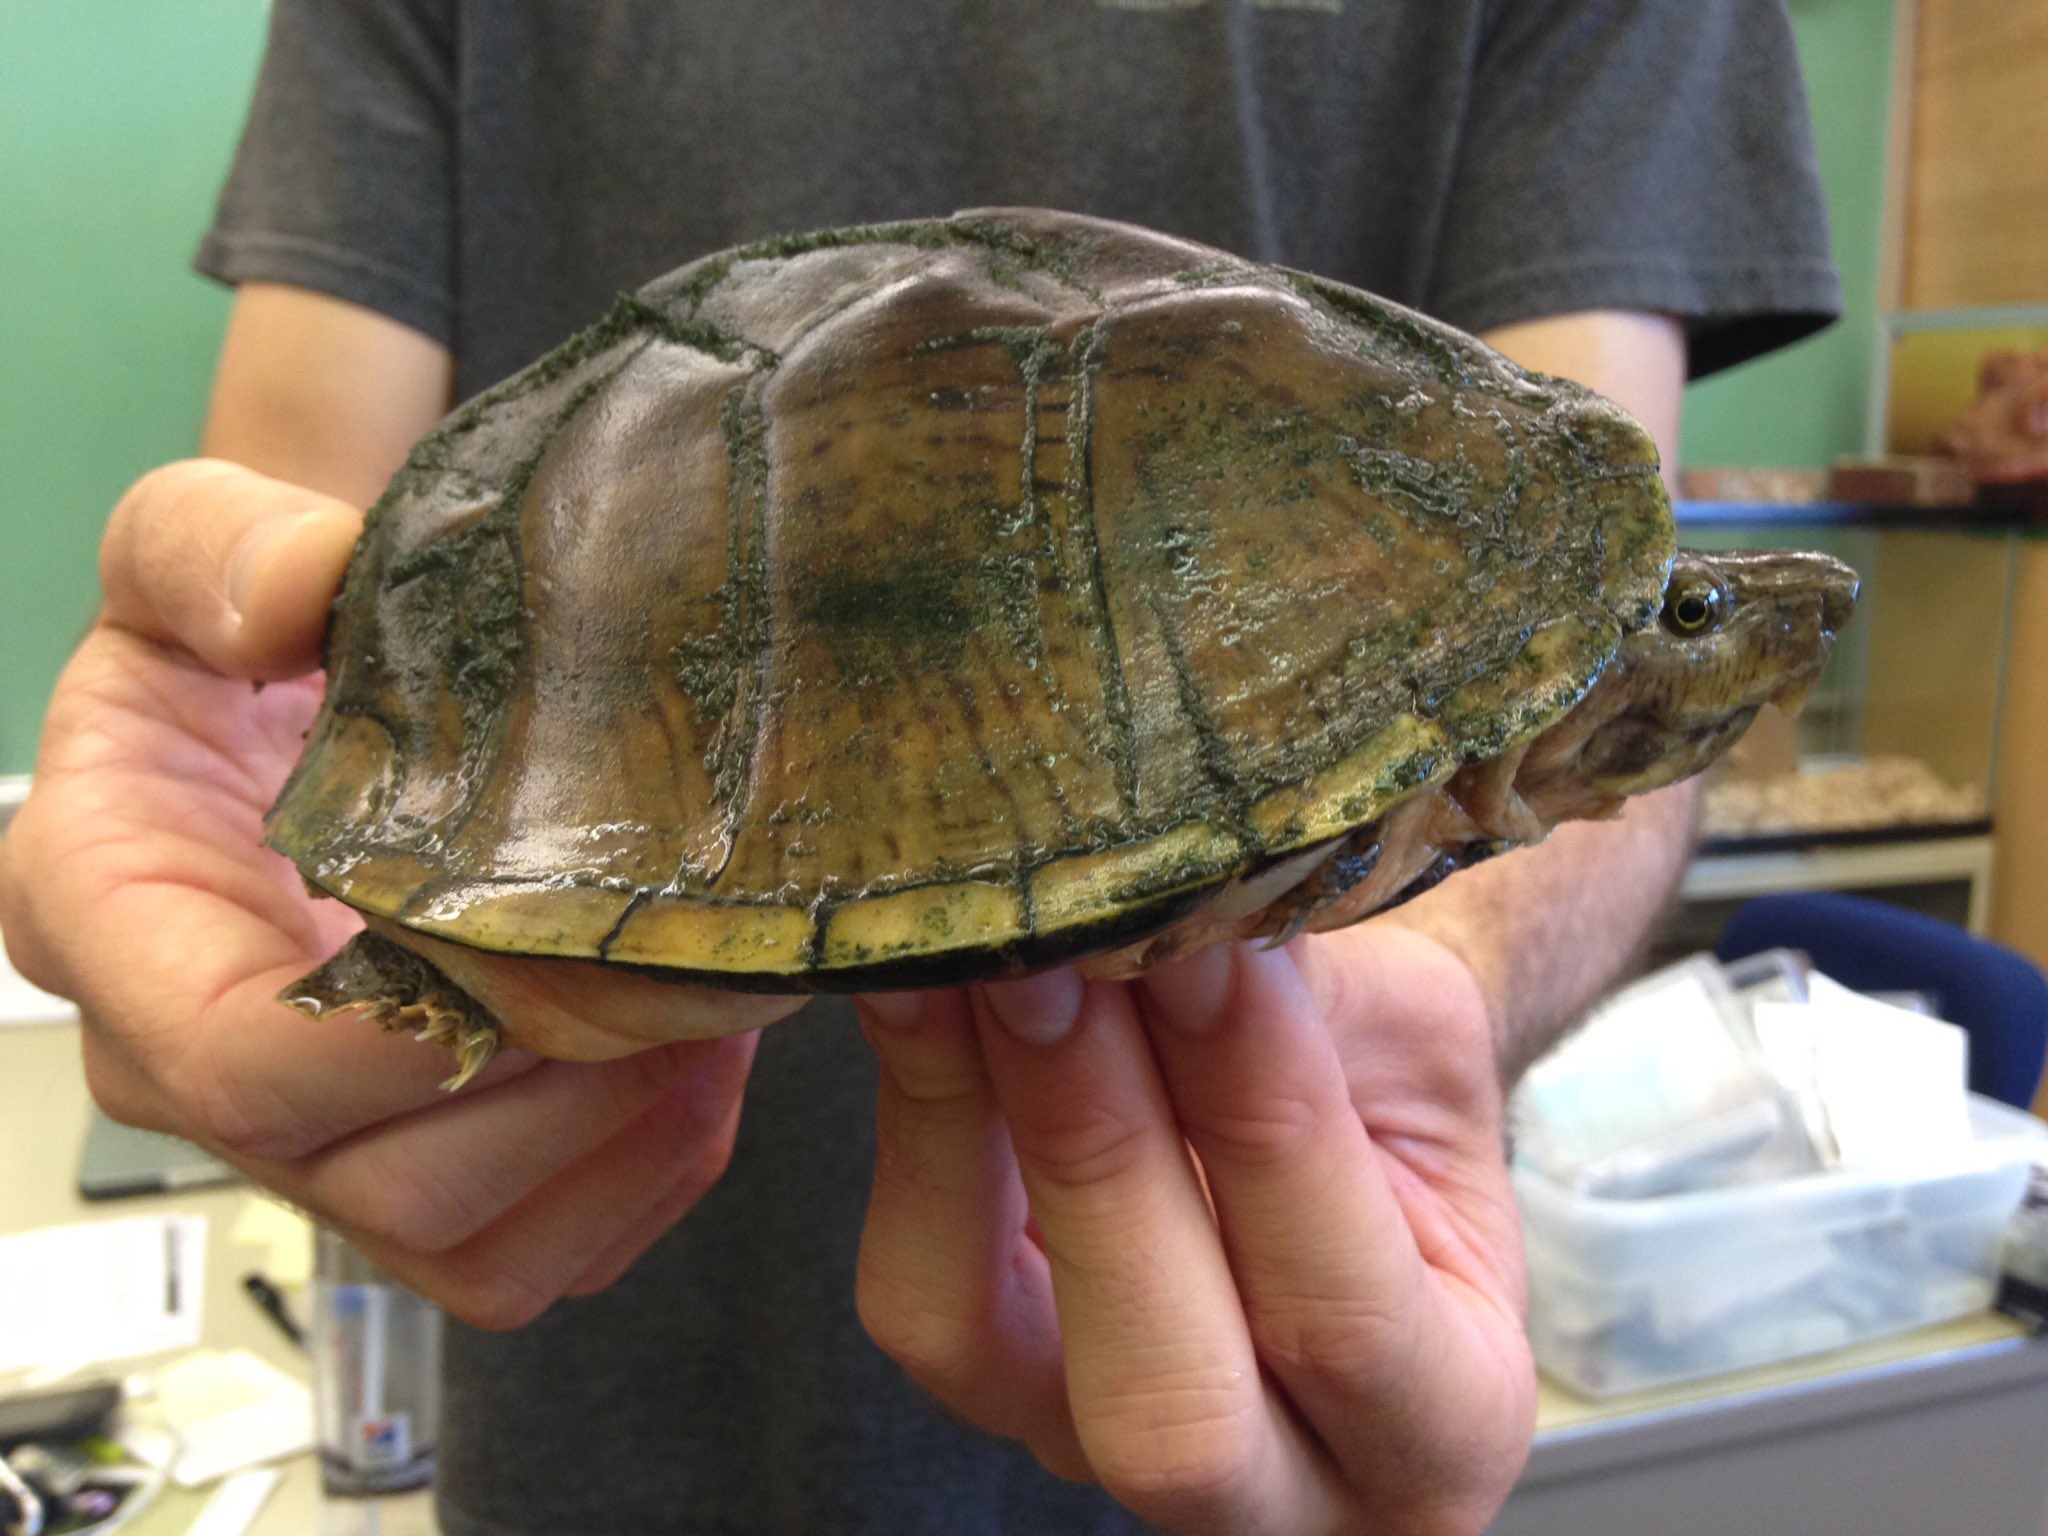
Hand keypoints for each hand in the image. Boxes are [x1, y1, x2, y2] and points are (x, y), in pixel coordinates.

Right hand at [0, 461, 797, 1324]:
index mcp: (112, 927)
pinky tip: (696, 1062)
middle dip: (567, 1098)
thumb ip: (219, 544)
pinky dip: (642, 1178)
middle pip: (387, 1186)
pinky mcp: (409, 1173)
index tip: (551, 960)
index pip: (242, 1064)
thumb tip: (288, 601)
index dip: (410, 1044)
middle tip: (683, 978)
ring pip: (477, 1246)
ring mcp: (310, 1142)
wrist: (309, 691)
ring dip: (622, 1145)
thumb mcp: (198, 542)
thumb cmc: (245, 632)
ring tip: (709, 1014)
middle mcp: (194, 1070)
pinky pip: (533, 1252)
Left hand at [855, 925, 1534, 1534]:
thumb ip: (1308, 1006)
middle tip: (1054, 955)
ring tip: (972, 958)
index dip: (1263, 1122)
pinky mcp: (981, 1374)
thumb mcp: (1417, 1035)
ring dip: (967, 1126)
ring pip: (978, 1343)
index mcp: (1444, 1430)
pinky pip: (913, 1275)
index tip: (1208, 949)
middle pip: (1160, 1397)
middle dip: (1094, 1147)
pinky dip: (915, 1118)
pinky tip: (924, 991)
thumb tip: (1174, 907)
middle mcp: (1270, 1490)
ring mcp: (1089, 1451)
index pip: (1344, 1316)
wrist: (1340, 1108)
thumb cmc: (1393, 1080)